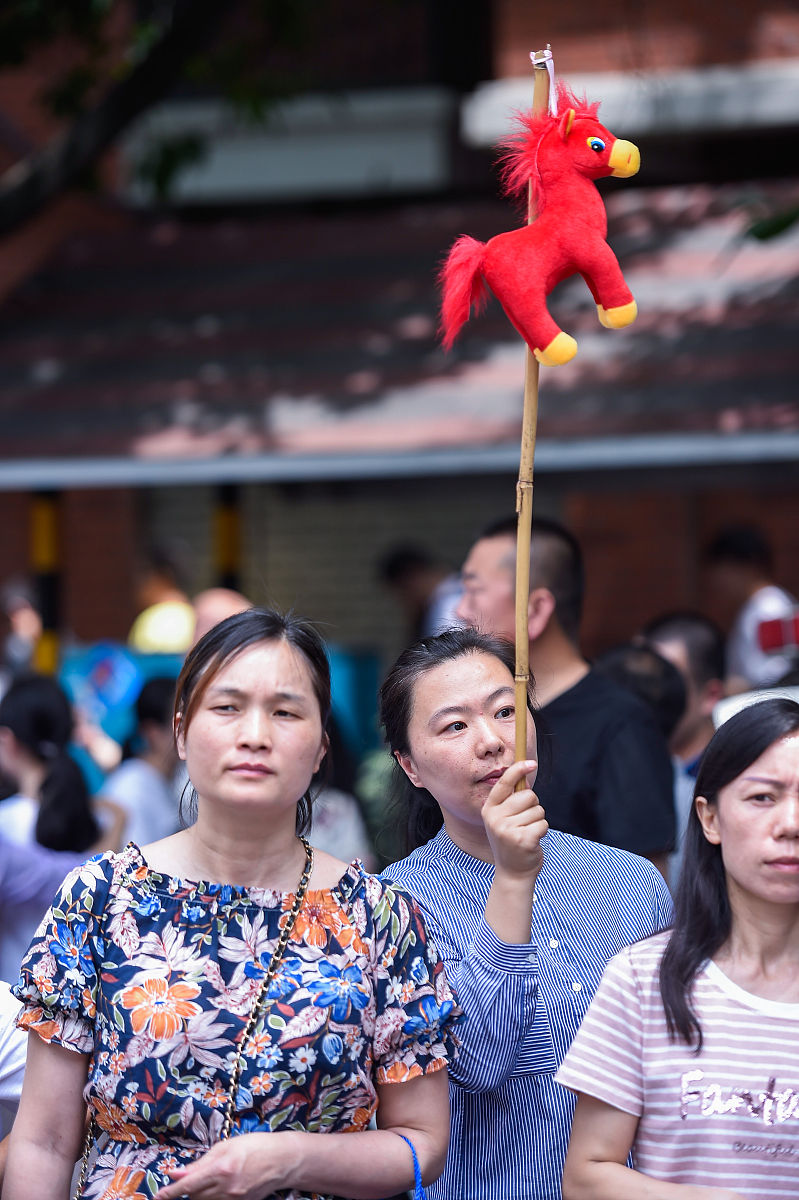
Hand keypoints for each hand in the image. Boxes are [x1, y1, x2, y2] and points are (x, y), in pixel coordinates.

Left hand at [153, 1133, 295, 1199]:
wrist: (282, 1160)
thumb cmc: (255, 1146)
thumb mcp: (226, 1146)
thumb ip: (200, 1162)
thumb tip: (175, 1172)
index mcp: (222, 1168)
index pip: (189, 1185)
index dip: (171, 1192)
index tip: (159, 1196)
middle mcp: (226, 1188)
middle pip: (195, 1197)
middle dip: (187, 1191)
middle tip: (193, 1179)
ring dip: (199, 1196)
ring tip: (207, 1182)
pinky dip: (213, 1199)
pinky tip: (217, 1190)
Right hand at [482, 758, 546, 882]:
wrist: (513, 873)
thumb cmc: (512, 841)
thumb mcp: (504, 819)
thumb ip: (512, 799)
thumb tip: (525, 774)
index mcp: (489, 809)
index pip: (504, 782)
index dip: (518, 770)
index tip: (531, 763)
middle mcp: (495, 818)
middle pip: (528, 795)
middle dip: (533, 806)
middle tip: (525, 822)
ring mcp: (507, 829)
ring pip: (538, 810)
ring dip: (538, 821)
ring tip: (527, 833)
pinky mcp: (522, 840)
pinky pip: (543, 823)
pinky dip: (542, 831)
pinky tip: (533, 840)